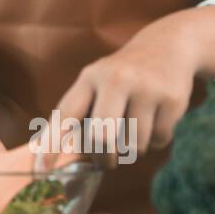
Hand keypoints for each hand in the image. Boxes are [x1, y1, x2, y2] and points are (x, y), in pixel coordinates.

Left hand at [41, 21, 199, 169]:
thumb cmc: (121, 75)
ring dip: (133, 147)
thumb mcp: (96, 82)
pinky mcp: (172, 99)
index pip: (66, 115)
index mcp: (90, 77)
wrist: (167, 44)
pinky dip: (156, 139)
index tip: (42, 169)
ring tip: (135, 127)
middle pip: (102, 138)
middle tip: (106, 161)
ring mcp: (147, 89)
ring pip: (134, 145)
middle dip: (103, 158)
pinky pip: (159, 140)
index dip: (51, 145)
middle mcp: (116, 79)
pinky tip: (155, 119)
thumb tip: (53, 155)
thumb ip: (77, 114)